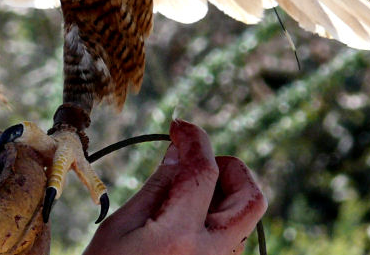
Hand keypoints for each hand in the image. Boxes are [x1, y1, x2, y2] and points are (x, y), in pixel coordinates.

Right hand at [84, 119, 265, 254]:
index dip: (195, 139)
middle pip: (250, 199)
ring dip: (225, 195)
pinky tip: (185, 217)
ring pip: (244, 221)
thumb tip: (178, 153)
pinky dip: (216, 219)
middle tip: (198, 161)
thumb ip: (157, 188)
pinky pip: (230, 241)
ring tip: (186, 191)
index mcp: (180, 237)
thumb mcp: (119, 229)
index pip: (205, 170)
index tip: (180, 126)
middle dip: (231, 169)